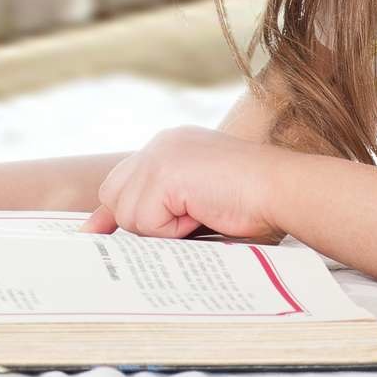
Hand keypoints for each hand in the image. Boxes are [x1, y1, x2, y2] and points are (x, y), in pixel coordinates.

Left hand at [76, 125, 286, 240]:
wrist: (283, 189)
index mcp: (172, 146)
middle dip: (136, 221)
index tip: (94, 233)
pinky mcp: (163, 173)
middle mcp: (162, 143)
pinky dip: (171, 230)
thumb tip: (126, 233)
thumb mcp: (201, 199)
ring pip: (127, 213)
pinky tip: (202, 213)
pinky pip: (145, 221)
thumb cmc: (256, 201)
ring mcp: (160, 155)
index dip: (113, 211)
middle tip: (182, 224)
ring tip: (200, 215)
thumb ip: (167, 206)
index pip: (124, 180)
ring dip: (161, 228)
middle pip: (114, 194)